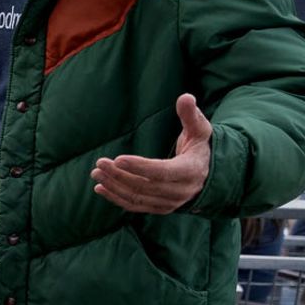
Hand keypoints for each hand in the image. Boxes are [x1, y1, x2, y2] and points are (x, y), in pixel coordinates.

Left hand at [92, 94, 211, 213]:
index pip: (162, 172)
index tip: (118, 159)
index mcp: (190, 171)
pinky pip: (136, 206)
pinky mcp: (161, 208)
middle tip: (100, 162)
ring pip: (138, 197)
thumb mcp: (200, 130)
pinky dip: (117, 198)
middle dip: (120, 175)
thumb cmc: (200, 147)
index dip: (140, 167)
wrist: (209, 175)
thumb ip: (191, 115)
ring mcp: (170, 203)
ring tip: (96, 173)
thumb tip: (186, 97)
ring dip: (114, 186)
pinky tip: (101, 188)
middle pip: (145, 186)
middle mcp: (181, 191)